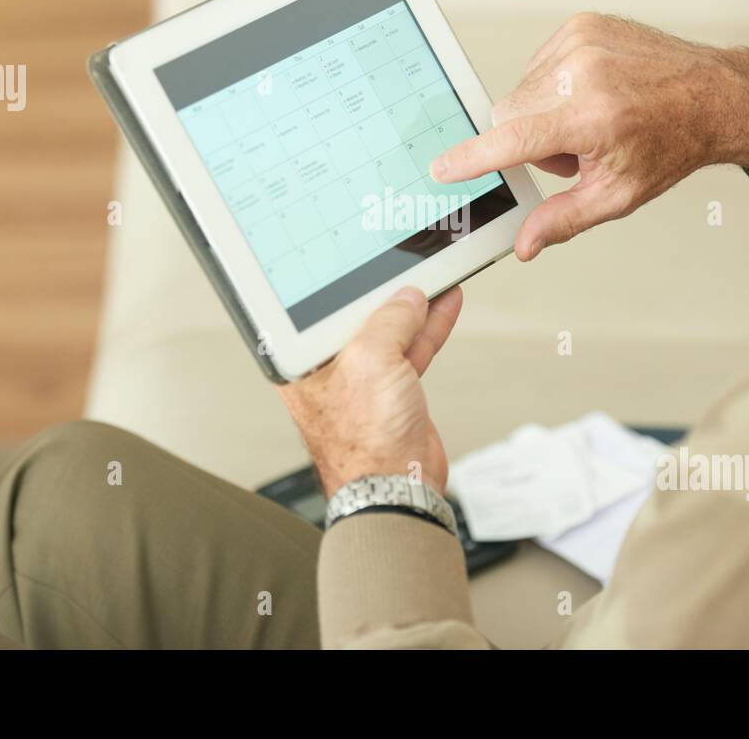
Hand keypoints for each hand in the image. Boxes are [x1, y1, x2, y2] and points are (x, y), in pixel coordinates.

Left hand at [277, 286, 462, 496]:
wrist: (397, 486)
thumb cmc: (365, 441)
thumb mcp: (371, 361)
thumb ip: (389, 320)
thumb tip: (406, 298)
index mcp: (305, 362)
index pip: (323, 309)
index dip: (348, 283)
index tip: (369, 263)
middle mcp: (330, 369)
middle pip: (360, 316)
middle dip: (387, 292)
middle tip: (407, 265)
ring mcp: (364, 380)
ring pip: (391, 330)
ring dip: (416, 306)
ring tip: (435, 277)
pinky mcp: (394, 391)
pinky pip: (412, 348)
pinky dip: (429, 328)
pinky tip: (443, 305)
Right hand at [430, 13, 748, 260]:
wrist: (713, 96)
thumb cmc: (670, 145)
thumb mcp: (618, 195)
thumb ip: (563, 219)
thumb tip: (523, 245)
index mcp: (592, 118)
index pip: (512, 139)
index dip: (472, 158)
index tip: (443, 168)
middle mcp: (584, 73)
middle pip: (508, 113)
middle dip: (526, 138)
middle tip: (572, 150)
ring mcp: (583, 42)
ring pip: (521, 89)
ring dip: (541, 111)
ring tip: (588, 119)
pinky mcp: (583, 24)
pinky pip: (539, 63)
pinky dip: (555, 84)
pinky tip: (591, 93)